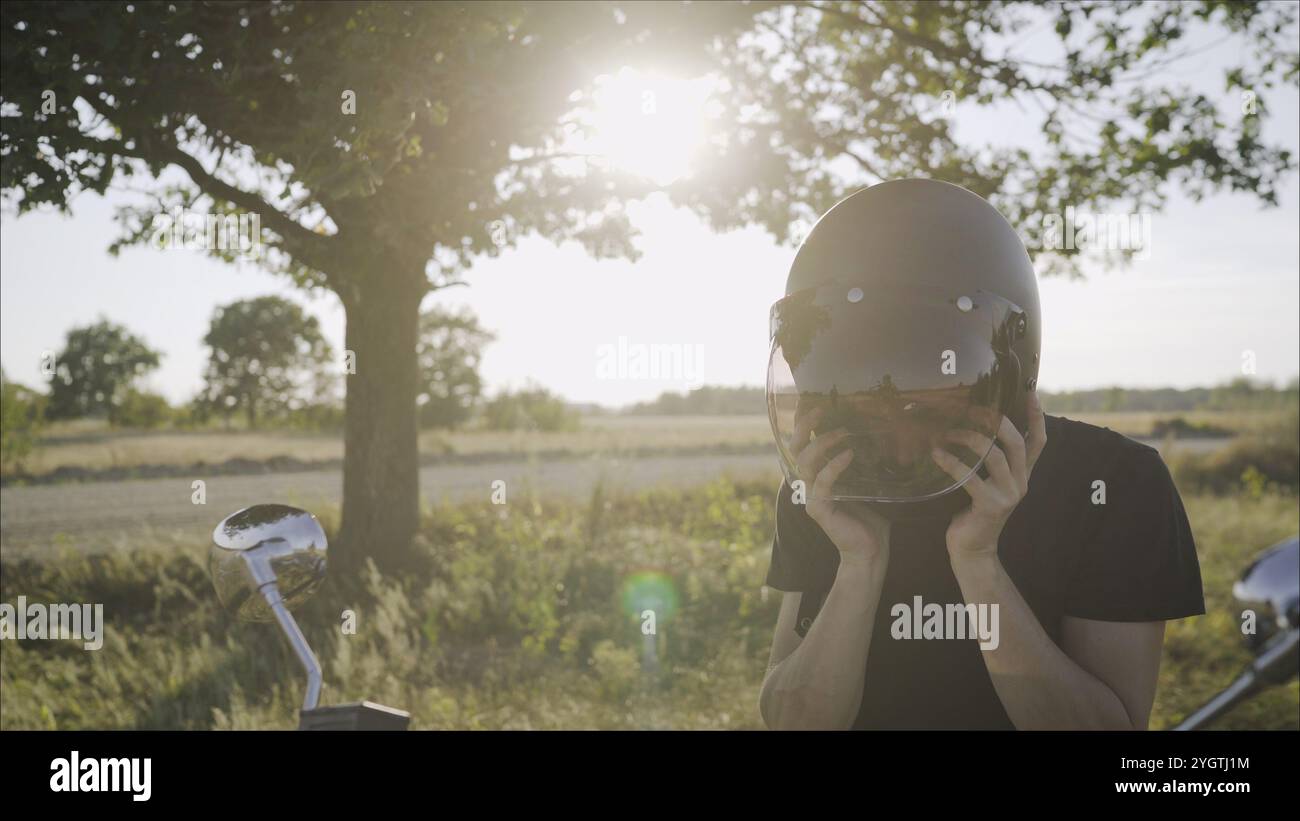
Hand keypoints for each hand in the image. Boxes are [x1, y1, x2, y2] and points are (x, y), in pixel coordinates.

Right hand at [790, 404, 890, 563]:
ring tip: (843, 432)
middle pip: (796, 448)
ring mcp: (811, 495)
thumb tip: (878, 431)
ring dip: (823, 443)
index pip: (803, 442)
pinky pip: (823, 482)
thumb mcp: (866, 480)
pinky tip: (849, 455)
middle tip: (820, 408)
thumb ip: (863, 460)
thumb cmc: (870, 515)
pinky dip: (834, 466)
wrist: (870, 550)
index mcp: (816, 474)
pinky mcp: (819, 508)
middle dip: (805, 425)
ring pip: (806, 461)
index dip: (803, 421)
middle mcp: (809, 482)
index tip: (810, 399)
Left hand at [931, 391, 1046, 559]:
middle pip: (1016, 442)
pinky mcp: (989, 505)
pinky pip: (970, 476)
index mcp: (1022, 475)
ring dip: (969, 438)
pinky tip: (936, 454)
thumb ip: (989, 462)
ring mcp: (1007, 495)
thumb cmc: (974, 511)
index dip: (1036, 417)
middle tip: (975, 408)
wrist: (972, 549)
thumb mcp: (988, 482)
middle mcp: (1020, 483)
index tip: (1030, 392)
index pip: (1038, 441)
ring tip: (948, 432)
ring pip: (994, 455)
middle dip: (996, 421)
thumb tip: (975, 427)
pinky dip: (951, 462)